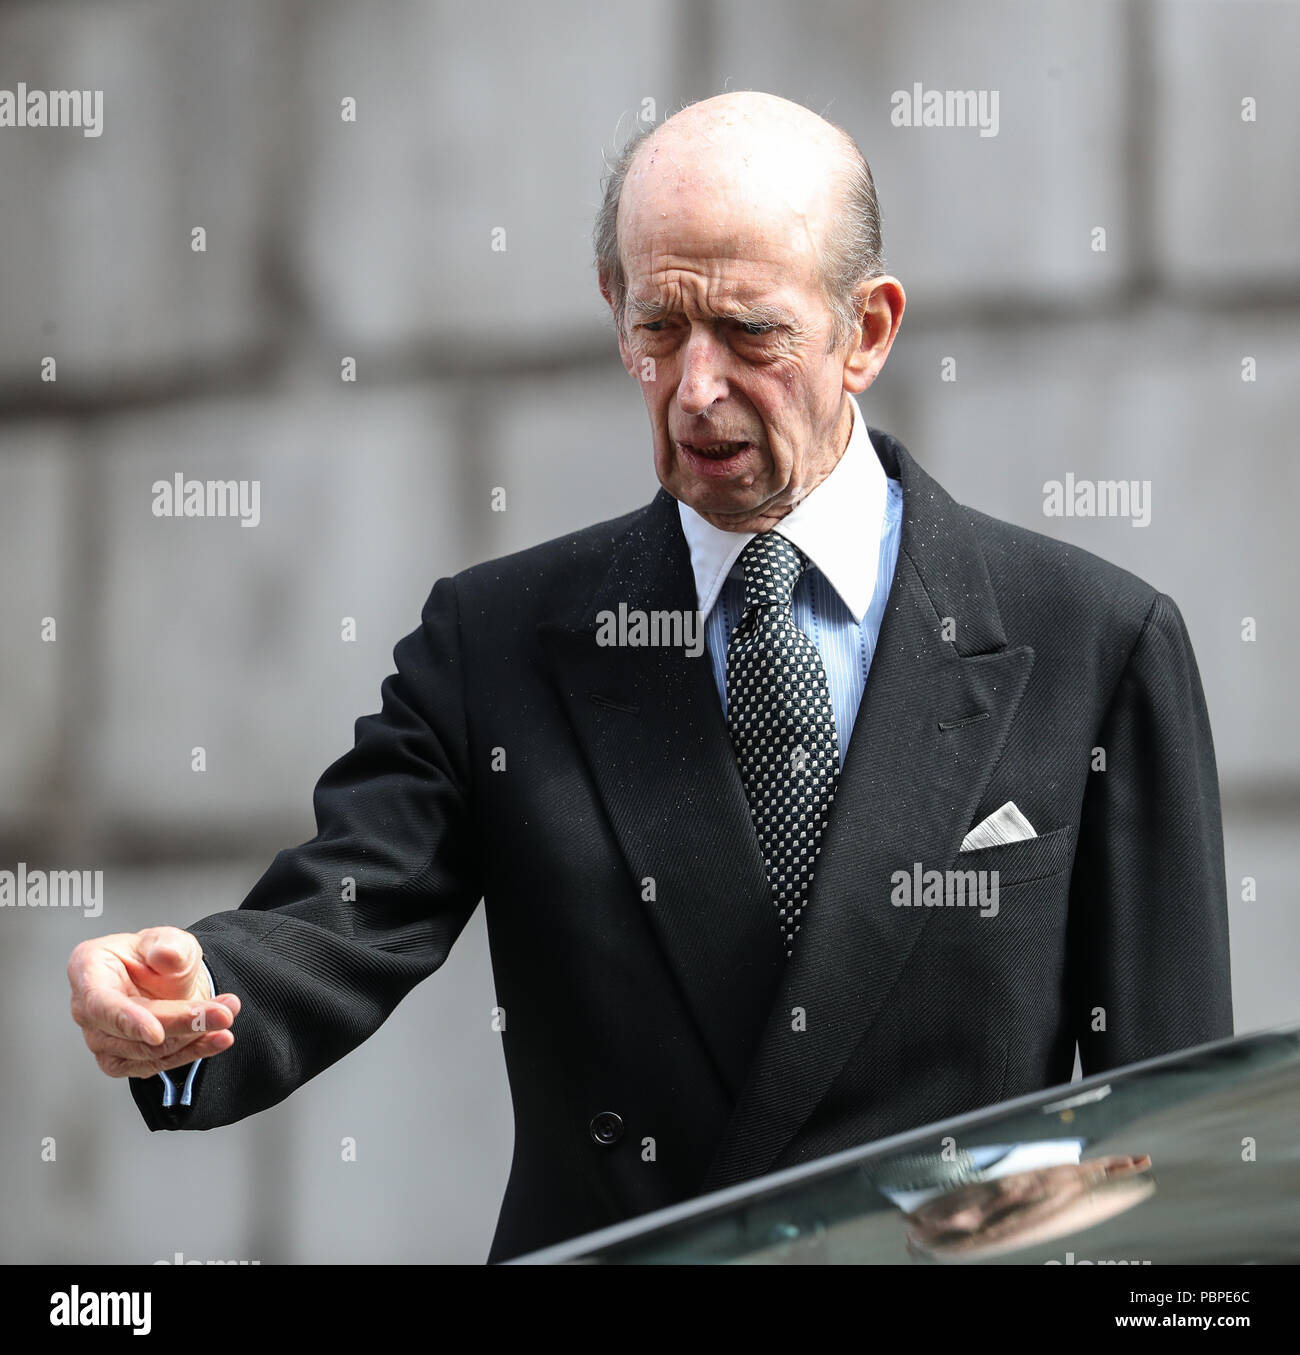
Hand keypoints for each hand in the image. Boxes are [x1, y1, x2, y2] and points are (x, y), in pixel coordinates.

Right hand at [68, 926, 240, 1078]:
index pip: (100, 1003)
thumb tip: (165, 956)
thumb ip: (168, 945)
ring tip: (227, 1016)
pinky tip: (217, 1039)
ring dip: (193, 1038)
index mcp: (87, 968)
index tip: (156, 1033)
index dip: (127, 1020)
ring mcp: (100, 1038)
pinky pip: (156, 1064)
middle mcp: (86, 1008)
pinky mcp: (120, 1059)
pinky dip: (191, 1053)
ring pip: (147, 1052)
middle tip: (223, 1013)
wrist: (166, 978)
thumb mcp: (170, 939)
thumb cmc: (157, 955)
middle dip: (181, 1023)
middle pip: (131, 1031)